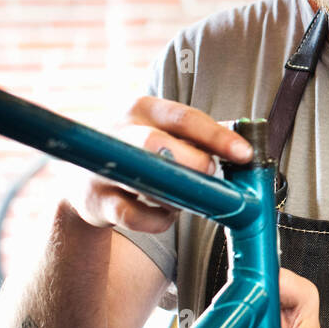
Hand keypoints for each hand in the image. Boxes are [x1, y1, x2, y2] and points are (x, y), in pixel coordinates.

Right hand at [59, 96, 252, 231]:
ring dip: (177, 195)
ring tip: (182, 196)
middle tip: (210, 176)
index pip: (184, 118)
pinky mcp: (96, 201)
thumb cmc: (139, 153)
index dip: (218, 137)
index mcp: (142, 108)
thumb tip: (245, 143)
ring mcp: (102, 167)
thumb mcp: (163, 132)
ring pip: (148, 181)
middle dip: (194, 163)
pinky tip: (164, 214)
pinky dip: (159, 220)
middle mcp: (118, 131)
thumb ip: (200, 137)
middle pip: (158, 144)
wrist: (83, 182)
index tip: (245, 154)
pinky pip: (137, 216)